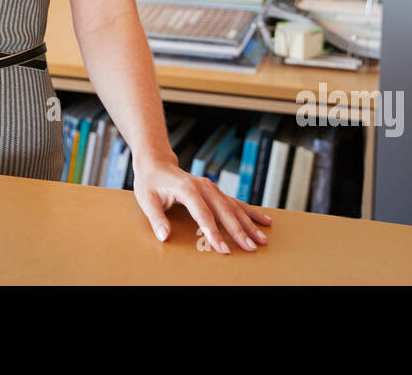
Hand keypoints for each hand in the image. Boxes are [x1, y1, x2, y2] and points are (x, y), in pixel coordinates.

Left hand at [132, 155, 271, 253]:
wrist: (156, 163)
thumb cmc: (150, 182)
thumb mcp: (147, 200)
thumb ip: (157, 218)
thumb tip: (165, 236)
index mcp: (187, 189)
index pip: (203, 215)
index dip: (213, 233)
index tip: (223, 249)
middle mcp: (204, 187)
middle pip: (225, 211)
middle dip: (239, 231)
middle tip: (251, 248)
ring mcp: (211, 188)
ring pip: (234, 207)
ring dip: (249, 223)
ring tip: (263, 239)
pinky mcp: (215, 191)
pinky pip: (236, 203)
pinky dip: (250, 212)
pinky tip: (264, 221)